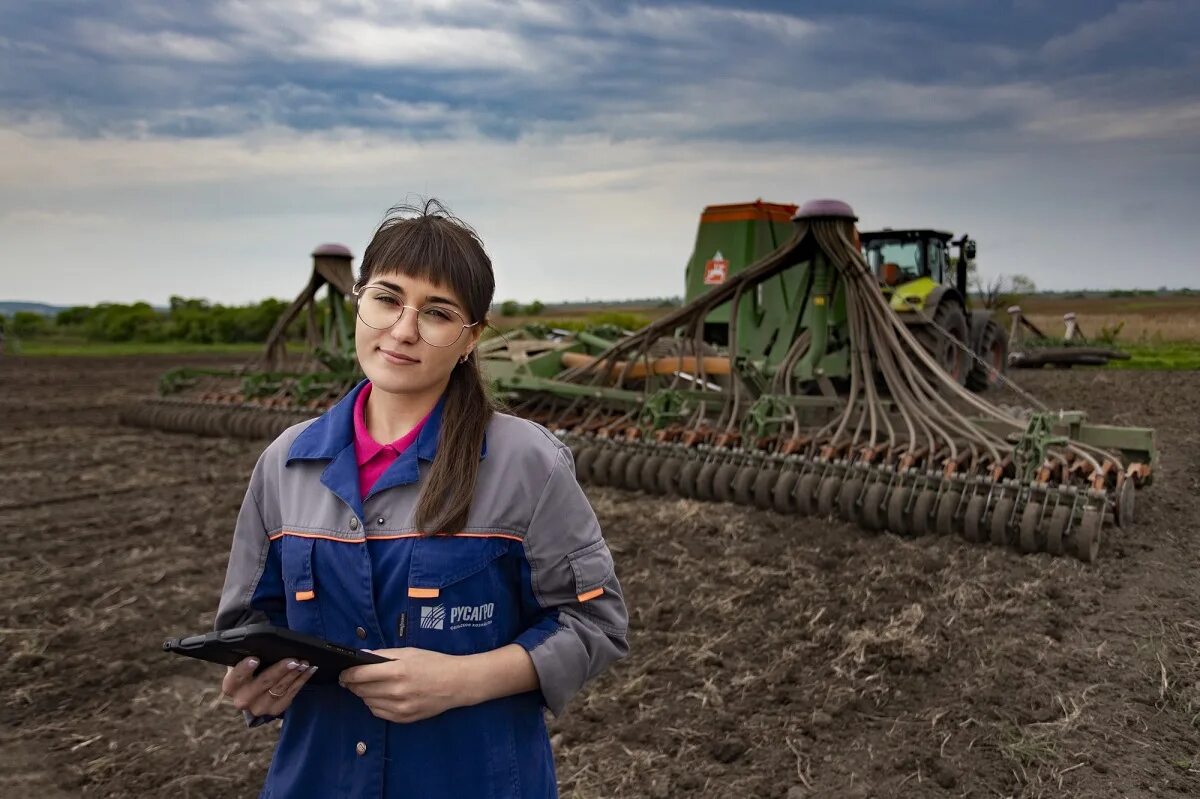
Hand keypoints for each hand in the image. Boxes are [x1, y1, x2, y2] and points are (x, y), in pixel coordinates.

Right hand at [221, 656, 316, 716]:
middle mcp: (242, 700)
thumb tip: (267, 639)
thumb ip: (251, 651)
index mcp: (231, 685)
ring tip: (304, 663)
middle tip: (293, 659)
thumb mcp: (246, 658)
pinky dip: (301, 681)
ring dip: (294, 675)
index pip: (236, 677)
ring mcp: (258, 708)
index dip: (244, 669)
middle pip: (263, 683)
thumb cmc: (251, 665)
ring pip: (279, 690)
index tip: (255, 659)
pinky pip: (290, 695)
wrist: (254, 685)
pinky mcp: (274, 711)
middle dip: (280, 670)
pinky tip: (309, 670)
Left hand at [339, 648, 466, 723]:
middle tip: (351, 680)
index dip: (347, 674)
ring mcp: (400, 708)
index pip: (361, 675)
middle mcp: (397, 691)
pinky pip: (379, 713)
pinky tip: (381, 696)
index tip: (343, 673)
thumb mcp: (409, 652)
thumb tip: (362, 656)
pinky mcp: (404, 718)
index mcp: (398, 670)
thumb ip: (384, 654)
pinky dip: (374, 704)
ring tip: (369, 687)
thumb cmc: (434, 663)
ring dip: (364, 694)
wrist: (457, 683)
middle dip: (353, 684)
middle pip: (361, 690)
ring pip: (368, 702)